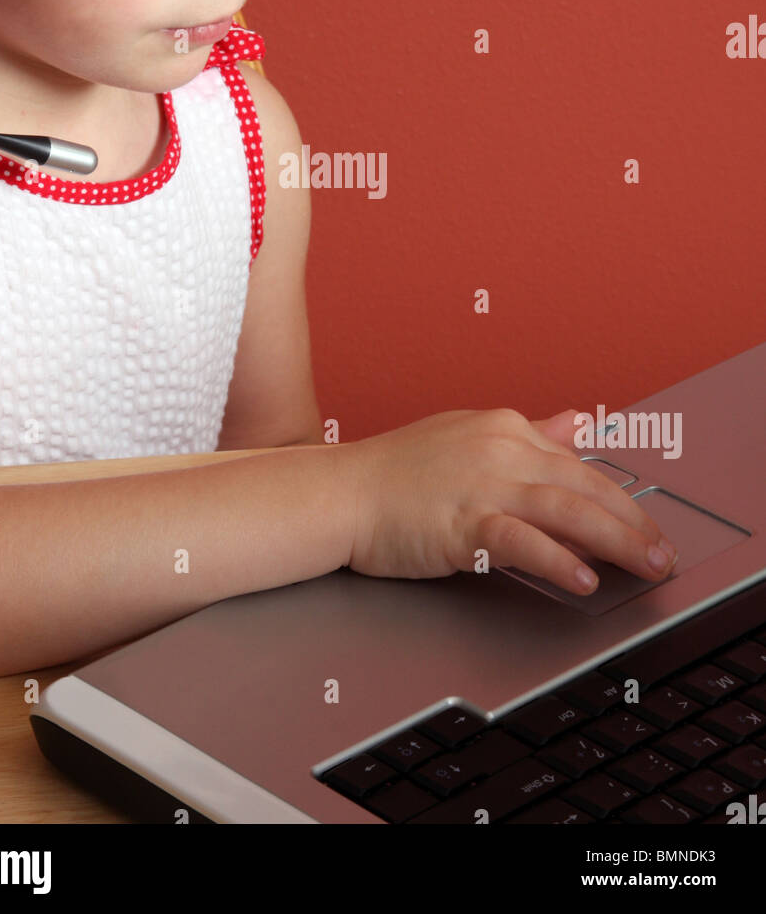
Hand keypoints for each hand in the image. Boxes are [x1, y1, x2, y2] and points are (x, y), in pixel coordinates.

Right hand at [345, 407, 677, 594]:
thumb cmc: (395, 474)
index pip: (579, 466)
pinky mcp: (463, 522)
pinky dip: (559, 561)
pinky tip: (583, 580)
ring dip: (617, 543)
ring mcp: (483, 483)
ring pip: (568, 511)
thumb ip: (529, 435)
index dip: (620, 501)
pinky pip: (523, 541)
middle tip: (663, 555)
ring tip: (646, 568)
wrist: (339, 492)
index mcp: (504, 428)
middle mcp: (501, 449)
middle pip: (586, 487)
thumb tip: (578, 421)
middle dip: (634, 524)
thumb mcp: (467, 439)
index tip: (643, 528)